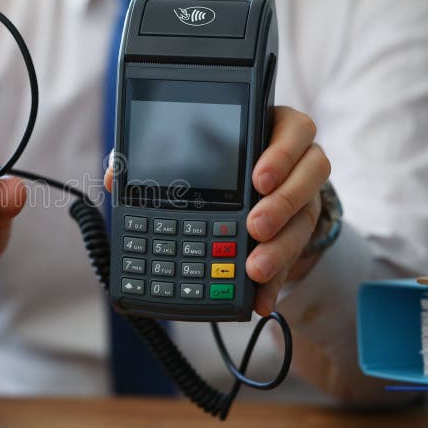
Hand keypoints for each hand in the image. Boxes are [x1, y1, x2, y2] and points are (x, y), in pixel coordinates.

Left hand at [104, 106, 329, 316]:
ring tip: (253, 269)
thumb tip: (115, 179)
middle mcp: (299, 163)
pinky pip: (296, 257)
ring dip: (280, 248)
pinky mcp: (300, 234)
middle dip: (282, 204)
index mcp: (275, 130)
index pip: (295, 129)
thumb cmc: (214, 162)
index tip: (257, 178)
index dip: (282, 153)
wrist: (249, 190)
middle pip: (312, 175)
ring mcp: (304, 199)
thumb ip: (157, 159)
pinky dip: (277, 280)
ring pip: (306, 220)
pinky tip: (259, 297)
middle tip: (253, 227)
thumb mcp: (191, 154)